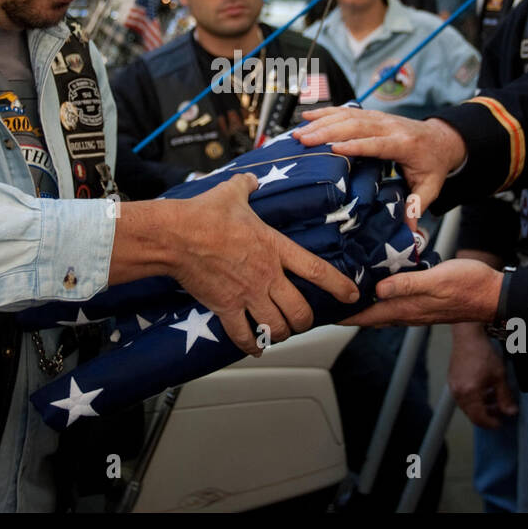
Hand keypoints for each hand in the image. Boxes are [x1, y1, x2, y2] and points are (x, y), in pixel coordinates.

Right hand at [170, 173, 358, 354]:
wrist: (176, 235)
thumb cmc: (203, 214)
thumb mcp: (232, 193)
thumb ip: (246, 187)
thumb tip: (250, 180)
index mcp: (275, 248)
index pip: (317, 270)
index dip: (338, 285)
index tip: (351, 295)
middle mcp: (267, 275)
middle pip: (300, 310)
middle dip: (305, 321)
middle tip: (302, 321)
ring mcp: (247, 294)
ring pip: (278, 327)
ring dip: (281, 333)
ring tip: (279, 332)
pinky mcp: (225, 307)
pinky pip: (245, 336)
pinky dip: (252, 346)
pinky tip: (255, 348)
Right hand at [294, 106, 465, 211]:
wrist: (442, 139)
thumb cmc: (433, 164)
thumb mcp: (430, 187)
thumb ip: (417, 206)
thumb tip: (409, 230)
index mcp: (404, 144)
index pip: (377, 144)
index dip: (356, 145)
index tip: (334, 149)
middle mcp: (390, 126)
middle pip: (356, 126)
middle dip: (328, 132)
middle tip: (305, 141)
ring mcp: (379, 118)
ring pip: (348, 116)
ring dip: (321, 122)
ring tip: (300, 132)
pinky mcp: (372, 116)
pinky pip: (346, 111)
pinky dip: (325, 113)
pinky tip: (307, 116)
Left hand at [341, 258, 501, 326]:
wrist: (496, 294)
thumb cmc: (470, 284)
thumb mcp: (438, 279)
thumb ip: (407, 284)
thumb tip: (378, 290)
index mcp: (408, 308)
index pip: (367, 316)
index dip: (344, 316)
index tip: (323, 314)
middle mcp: (409, 313)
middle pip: (370, 317)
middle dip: (348, 313)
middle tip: (328, 304)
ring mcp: (417, 310)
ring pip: (382, 312)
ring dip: (363, 307)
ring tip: (345, 298)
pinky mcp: (426, 303)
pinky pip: (396, 305)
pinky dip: (380, 300)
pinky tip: (378, 289)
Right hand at [449, 323, 517, 428]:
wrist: (468, 337)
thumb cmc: (482, 353)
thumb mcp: (499, 376)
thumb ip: (505, 397)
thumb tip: (510, 412)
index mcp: (470, 393)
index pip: (479, 418)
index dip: (490, 423)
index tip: (500, 423)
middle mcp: (459, 392)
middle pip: (472, 414)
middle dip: (486, 416)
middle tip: (499, 413)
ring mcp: (454, 387)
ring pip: (467, 406)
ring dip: (481, 407)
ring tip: (494, 399)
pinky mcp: (452, 381)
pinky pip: (463, 397)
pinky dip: (474, 399)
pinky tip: (484, 391)